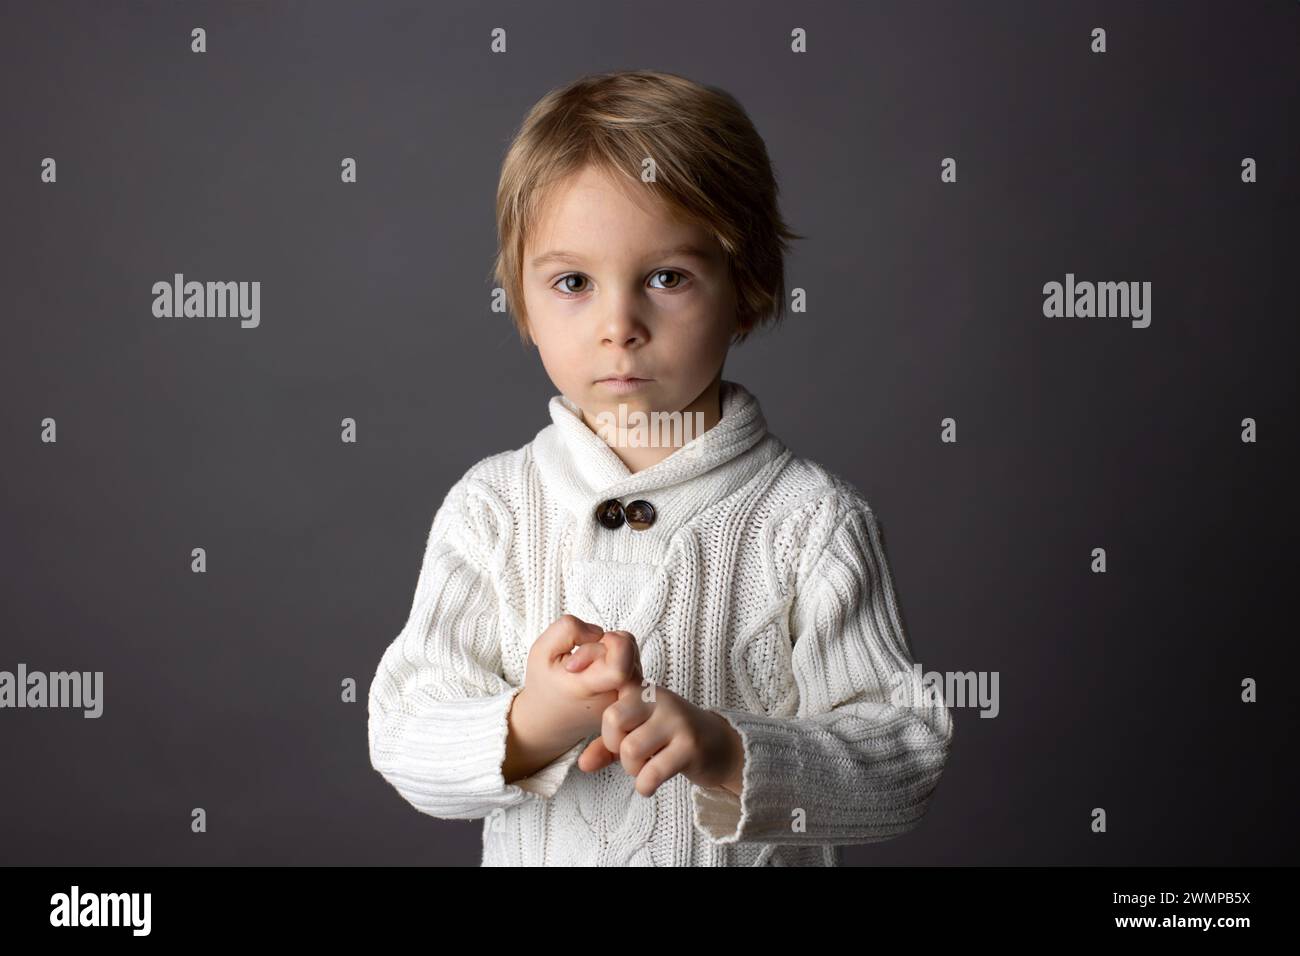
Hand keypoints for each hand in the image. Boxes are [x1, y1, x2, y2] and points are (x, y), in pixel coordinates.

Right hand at [516, 616, 640, 746]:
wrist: (548, 720)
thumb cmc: (544, 685)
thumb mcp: (541, 650)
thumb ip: (568, 629)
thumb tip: (599, 631)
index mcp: (590, 690)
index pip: (619, 668)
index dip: (607, 645)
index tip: (581, 651)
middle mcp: (614, 698)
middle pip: (629, 650)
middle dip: (606, 641)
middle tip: (582, 654)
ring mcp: (626, 699)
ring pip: (633, 652)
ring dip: (612, 649)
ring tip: (588, 664)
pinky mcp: (632, 696)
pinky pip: (634, 662)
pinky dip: (617, 657)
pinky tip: (598, 669)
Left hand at [576, 680, 745, 798]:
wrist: (719, 746)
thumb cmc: (670, 738)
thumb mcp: (637, 735)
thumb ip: (607, 746)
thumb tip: (583, 765)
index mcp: (643, 690)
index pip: (608, 696)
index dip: (603, 721)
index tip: (604, 722)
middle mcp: (659, 698)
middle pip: (613, 719)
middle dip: (614, 746)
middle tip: (629, 755)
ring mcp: (676, 720)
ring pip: (631, 749)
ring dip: (633, 770)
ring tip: (644, 769)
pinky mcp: (690, 745)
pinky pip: (653, 772)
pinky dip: (645, 785)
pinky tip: (651, 785)